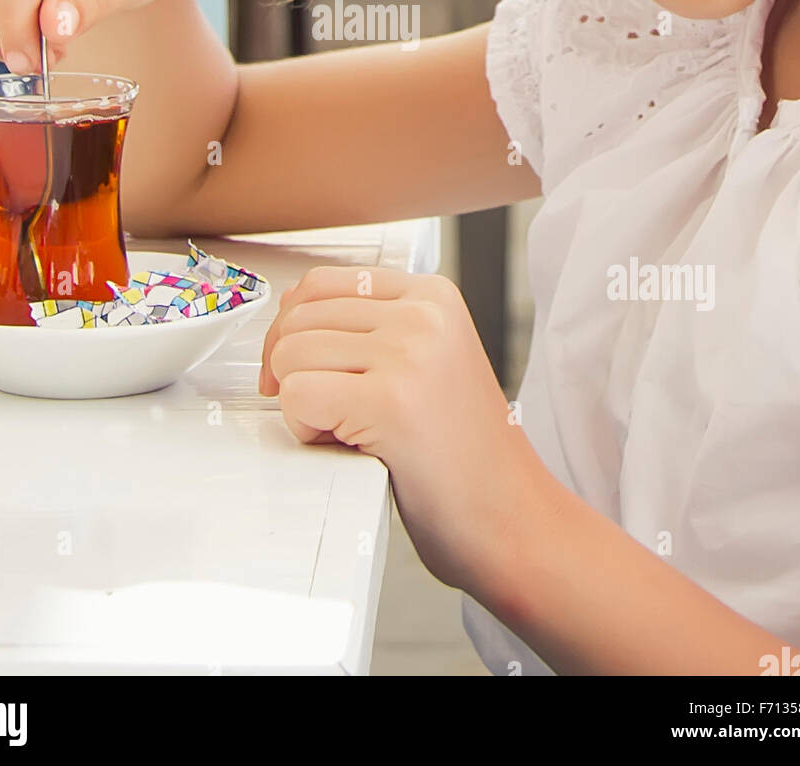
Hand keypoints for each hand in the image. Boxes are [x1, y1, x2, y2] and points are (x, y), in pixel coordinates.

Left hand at [258, 265, 539, 593]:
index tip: (294, 368)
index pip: (321, 284)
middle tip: (325, 413)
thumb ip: (370, 329)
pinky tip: (348, 446)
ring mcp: (408, 354)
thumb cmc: (460, 454)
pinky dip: (305, 430)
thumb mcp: (426, 361)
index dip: (291, 328)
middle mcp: (423, 314)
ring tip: (349, 430)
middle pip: (298, 319)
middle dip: (290, 371)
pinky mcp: (389, 400)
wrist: (511, 516)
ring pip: (290, 355)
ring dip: (300, 403)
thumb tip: (288, 315)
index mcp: (432, 296)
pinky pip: (297, 396)